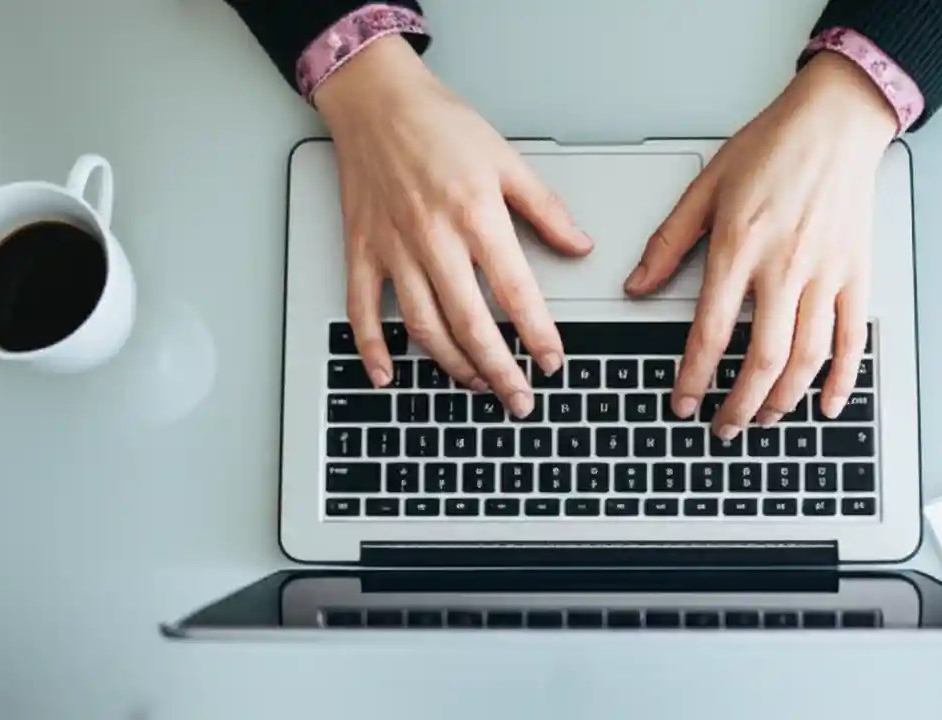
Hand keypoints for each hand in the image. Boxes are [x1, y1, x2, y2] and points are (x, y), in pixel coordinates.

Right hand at [315, 37, 590, 416]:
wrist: (376, 98)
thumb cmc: (439, 124)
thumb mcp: (506, 159)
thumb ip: (546, 209)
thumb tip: (580, 246)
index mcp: (475, 215)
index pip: (514, 290)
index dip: (537, 333)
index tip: (552, 362)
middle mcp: (433, 238)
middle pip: (469, 322)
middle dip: (499, 370)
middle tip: (519, 400)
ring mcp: (393, 247)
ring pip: (422, 324)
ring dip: (452, 364)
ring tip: (476, 383)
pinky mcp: (361, 249)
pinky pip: (362, 309)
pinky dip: (372, 347)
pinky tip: (388, 375)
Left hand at [624, 53, 896, 437]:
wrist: (834, 122)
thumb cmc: (772, 147)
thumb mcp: (705, 188)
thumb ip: (668, 242)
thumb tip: (636, 285)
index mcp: (739, 248)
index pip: (710, 333)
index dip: (694, 378)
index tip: (684, 403)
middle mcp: (784, 268)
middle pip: (762, 359)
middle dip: (740, 405)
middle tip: (724, 427)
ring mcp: (825, 275)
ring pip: (806, 358)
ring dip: (783, 400)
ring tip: (765, 419)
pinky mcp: (856, 275)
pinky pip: (850, 339)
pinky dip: (841, 379)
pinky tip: (826, 403)